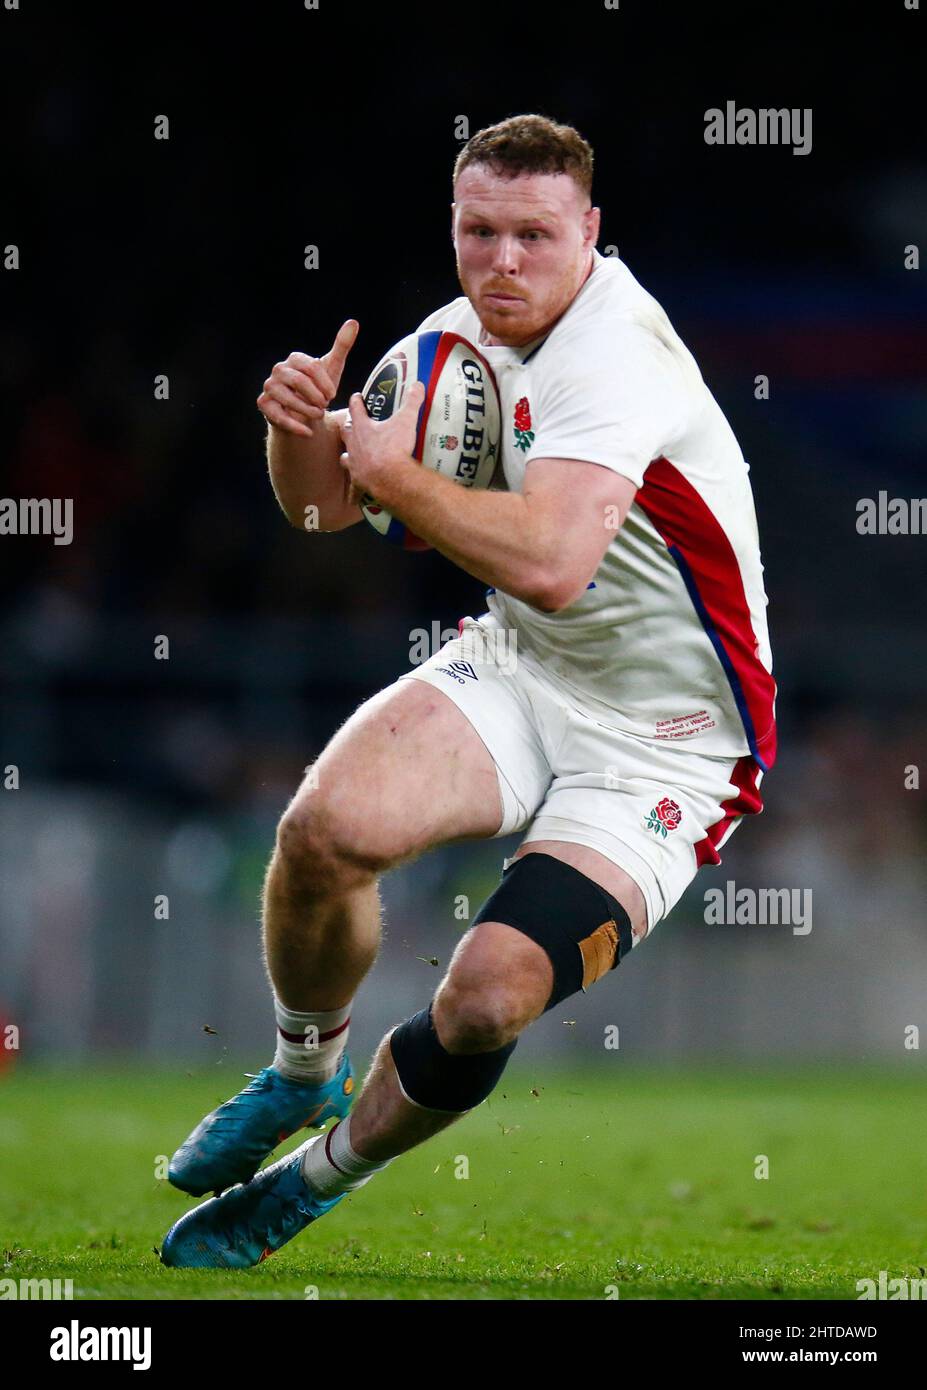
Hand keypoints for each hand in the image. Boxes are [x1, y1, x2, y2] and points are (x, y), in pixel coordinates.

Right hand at [256, 319, 358, 435]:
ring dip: (308, 411)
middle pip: (299, 382)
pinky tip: (308, 432)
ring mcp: (269, 387)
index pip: (311, 367)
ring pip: (288, 399)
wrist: (304, 412)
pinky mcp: (264, 404)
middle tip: (324, 405)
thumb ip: (341, 346)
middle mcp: (279, 370)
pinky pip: (278, 416)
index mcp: (295, 359)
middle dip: (316, 397)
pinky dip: (296, 426)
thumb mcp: (332, 368)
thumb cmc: (318, 387)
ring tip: (318, 415)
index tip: (333, 395)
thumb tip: (353, 323)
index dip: (325, 383)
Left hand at [339, 379, 425, 504]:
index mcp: (362, 427)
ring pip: (345, 455)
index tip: (357, 397)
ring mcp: (354, 463)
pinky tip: (361, 479)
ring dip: (349, 452)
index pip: (355, 408)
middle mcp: (354, 444)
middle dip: (349, 426)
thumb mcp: (406, 421)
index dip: (356, 401)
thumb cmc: (394, 448)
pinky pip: (354, 477)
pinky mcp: (358, 479)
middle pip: (346, 431)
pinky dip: (357, 477)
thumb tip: (417, 386)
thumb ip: (411, 402)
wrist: (390, 478)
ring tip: (354, 452)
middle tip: (354, 424)